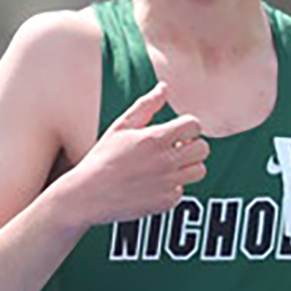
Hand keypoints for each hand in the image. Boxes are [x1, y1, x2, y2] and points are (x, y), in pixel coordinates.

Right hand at [62, 83, 207, 224]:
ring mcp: (167, 184)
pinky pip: (182, 191)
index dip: (188, 127)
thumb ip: (146, 105)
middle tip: (175, 148)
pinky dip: (172, 187)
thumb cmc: (103, 157)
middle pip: (203, 149)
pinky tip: (153, 184)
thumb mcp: (121, 127)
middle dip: (192, 145)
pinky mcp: (165, 203)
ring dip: (187, 166)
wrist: (88, 195)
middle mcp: (165, 161)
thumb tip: (165, 88)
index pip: (194, 125)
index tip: (176, 132)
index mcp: (155, 138)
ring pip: (199, 171)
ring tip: (168, 165)